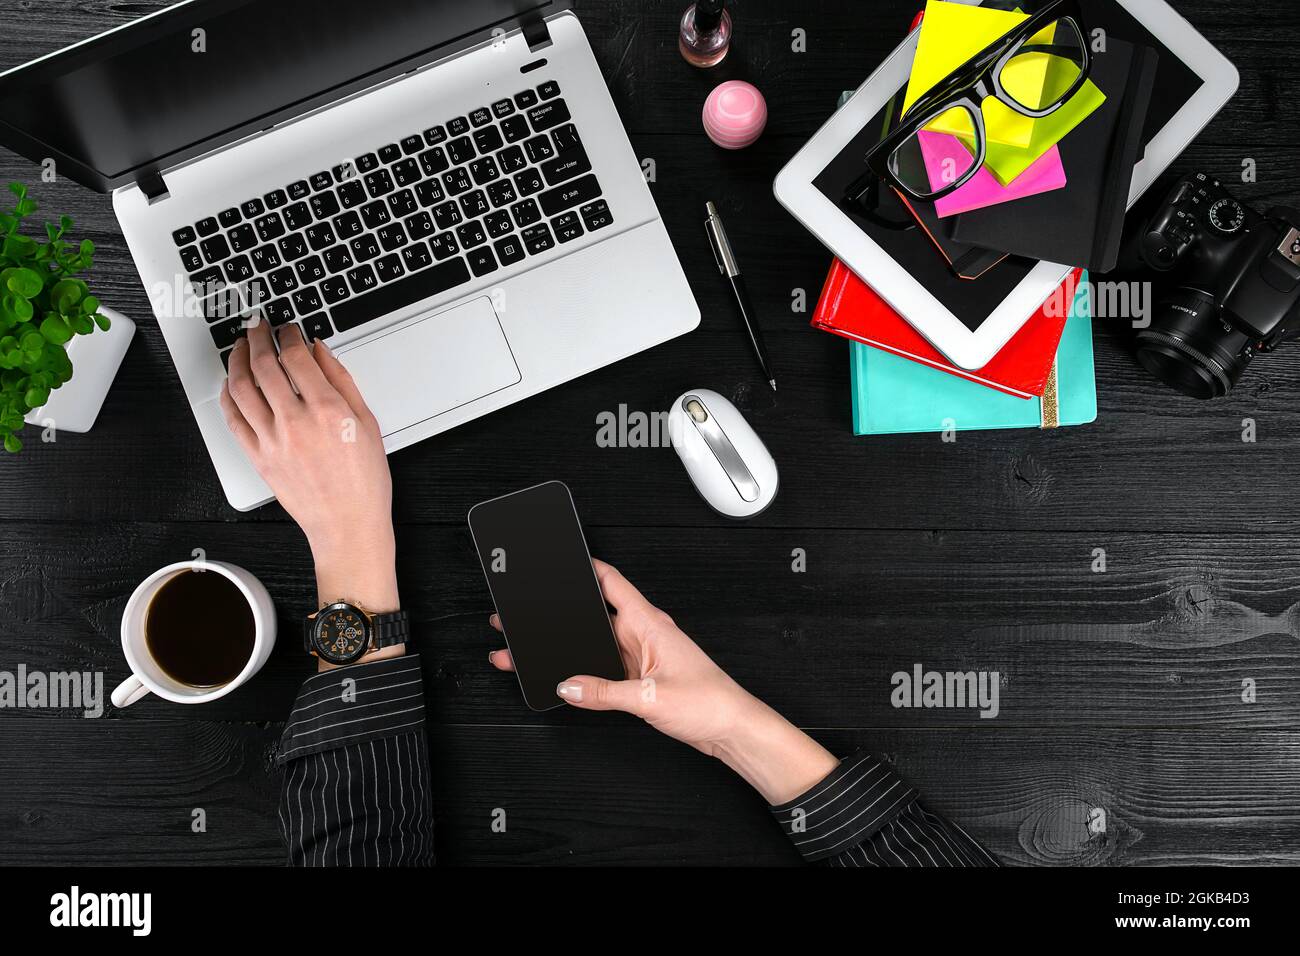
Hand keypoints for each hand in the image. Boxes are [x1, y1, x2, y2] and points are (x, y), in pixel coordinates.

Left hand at [220, 321, 399, 631]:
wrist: (347, 524)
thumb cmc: (364, 480)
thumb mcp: (367, 423)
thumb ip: (342, 381)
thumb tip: (321, 351)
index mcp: (328, 410)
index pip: (297, 357)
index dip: (289, 334)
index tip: (288, 328)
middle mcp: (296, 422)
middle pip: (264, 366)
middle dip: (258, 338)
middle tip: (258, 326)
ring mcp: (272, 440)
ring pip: (241, 388)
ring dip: (237, 360)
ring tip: (241, 346)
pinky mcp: (258, 457)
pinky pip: (233, 418)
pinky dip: (228, 395)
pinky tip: (232, 383)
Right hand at [485, 560, 837, 802]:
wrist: (731, 729)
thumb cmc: (710, 703)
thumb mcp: (650, 697)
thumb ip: (604, 692)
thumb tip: (569, 685)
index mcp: (649, 624)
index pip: (611, 581)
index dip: (584, 566)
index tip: (557, 560)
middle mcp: (644, 635)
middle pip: (595, 615)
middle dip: (561, 615)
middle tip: (526, 616)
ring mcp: (641, 656)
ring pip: (596, 645)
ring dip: (570, 648)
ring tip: (533, 650)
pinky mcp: (640, 678)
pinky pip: (604, 668)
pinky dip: (584, 673)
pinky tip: (567, 680)